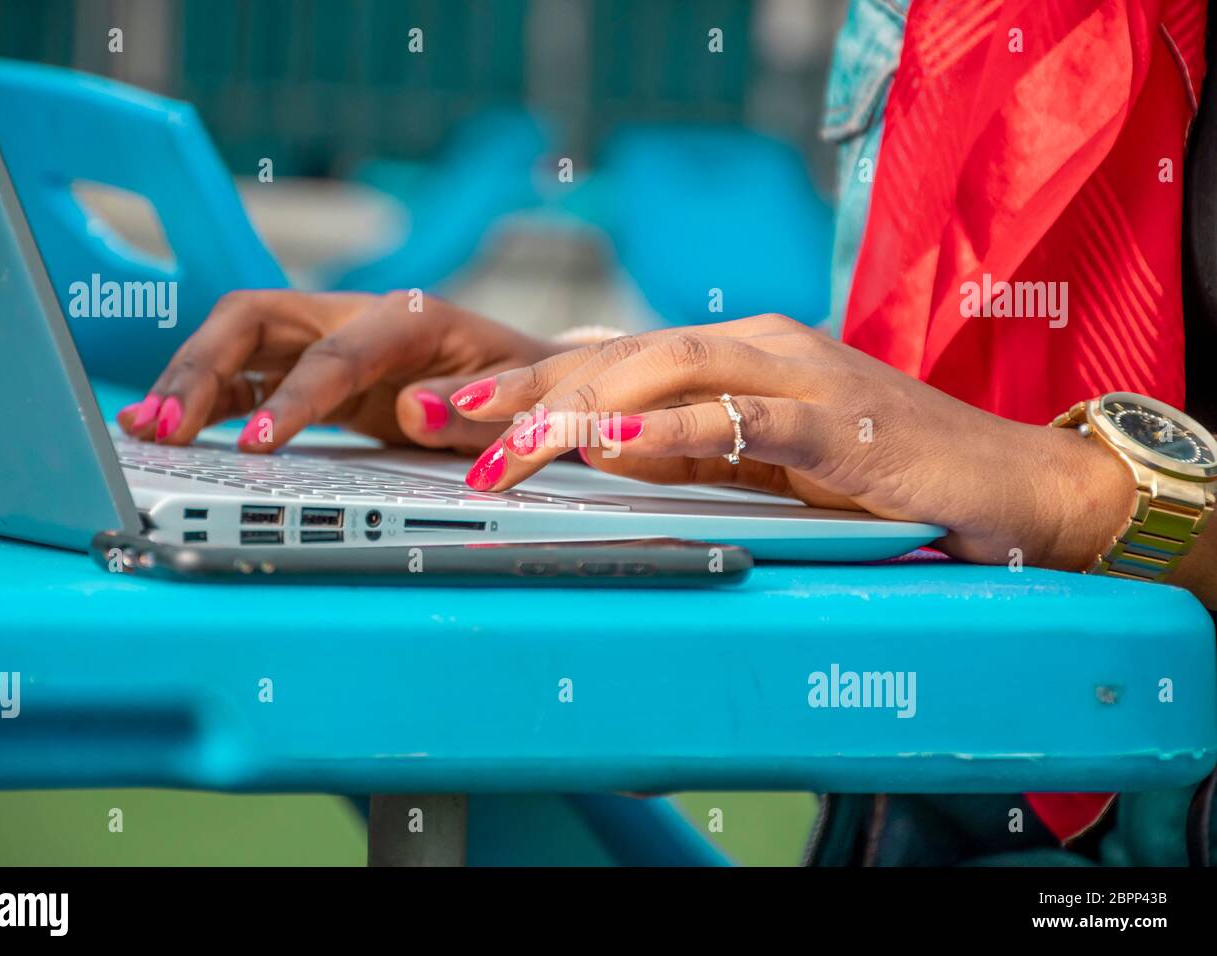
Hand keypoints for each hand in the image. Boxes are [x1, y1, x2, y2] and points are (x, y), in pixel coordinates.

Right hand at [117, 290, 560, 453]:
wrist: (524, 379)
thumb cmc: (520, 386)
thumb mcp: (515, 400)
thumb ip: (470, 409)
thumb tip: (415, 409)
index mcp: (408, 318)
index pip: (334, 356)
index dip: (291, 400)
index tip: (255, 446)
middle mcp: (355, 318)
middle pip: (256, 320)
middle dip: (202, 369)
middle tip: (165, 426)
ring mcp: (329, 341)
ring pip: (238, 344)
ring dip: (189, 383)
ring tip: (145, 429)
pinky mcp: (315, 372)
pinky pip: (248, 378)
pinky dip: (209, 402)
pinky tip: (172, 428)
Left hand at [451, 314, 1137, 569]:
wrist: (1010, 483)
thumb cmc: (882, 473)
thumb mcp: (760, 461)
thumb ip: (684, 447)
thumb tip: (593, 450)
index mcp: (735, 353)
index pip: (611, 358)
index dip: (526, 379)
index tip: (451, 407)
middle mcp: (759, 347)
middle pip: (619, 355)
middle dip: (525, 387)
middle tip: (444, 417)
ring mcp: (801, 377)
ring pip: (666, 372)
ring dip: (576, 406)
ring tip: (504, 438)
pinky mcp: (839, 425)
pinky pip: (742, 421)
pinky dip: (671, 432)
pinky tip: (611, 445)